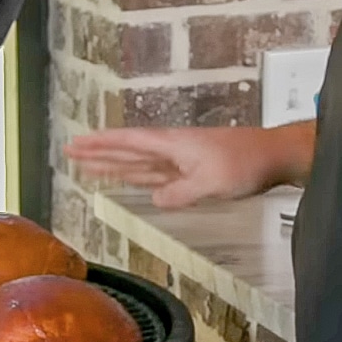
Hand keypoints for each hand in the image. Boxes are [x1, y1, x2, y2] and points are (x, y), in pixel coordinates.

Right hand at [63, 124, 312, 208]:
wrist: (272, 156)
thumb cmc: (243, 164)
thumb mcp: (211, 183)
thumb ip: (180, 192)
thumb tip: (155, 198)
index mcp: (171, 145)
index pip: (128, 143)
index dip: (101, 144)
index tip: (75, 144)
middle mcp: (170, 150)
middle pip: (127, 151)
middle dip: (98, 152)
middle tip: (69, 151)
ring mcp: (179, 160)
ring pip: (137, 162)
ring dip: (112, 163)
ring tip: (87, 164)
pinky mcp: (190, 171)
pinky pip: (154, 173)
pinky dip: (136, 175)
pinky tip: (128, 178)